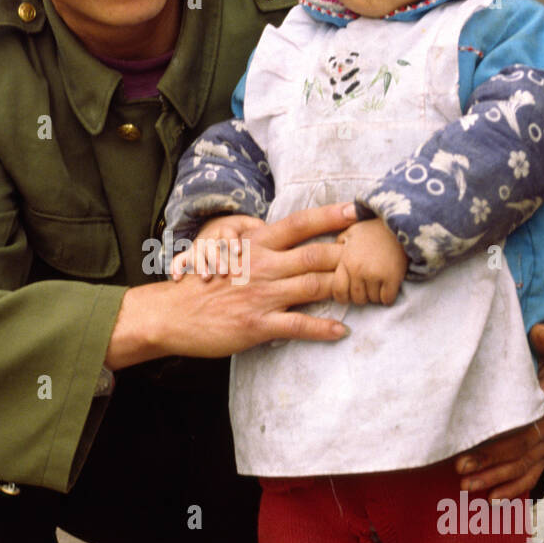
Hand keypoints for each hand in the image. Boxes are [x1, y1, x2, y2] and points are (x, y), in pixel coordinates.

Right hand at [106, 203, 357, 367]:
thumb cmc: (200, 285)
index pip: (300, 224)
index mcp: (256, 245)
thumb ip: (257, 250)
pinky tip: (341, 331)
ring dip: (343, 289)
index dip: (331, 216)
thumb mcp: (227, 256)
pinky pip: (299, 326)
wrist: (169, 314)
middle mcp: (263, 266)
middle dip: (348, 255)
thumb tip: (284, 246)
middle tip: (374, 256)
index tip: (357, 211)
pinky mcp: (258, 324)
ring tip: (365, 292)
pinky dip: (324, 329)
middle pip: (317, 254)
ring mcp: (262, 295)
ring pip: (314, 286)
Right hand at [170, 214, 262, 280]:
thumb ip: (265, 234)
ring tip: (205, 278)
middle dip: (216, 258)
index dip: (232, 241)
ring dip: (199, 265)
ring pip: (197, 254)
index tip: (238, 250)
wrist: (219, 231)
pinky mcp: (189, 256)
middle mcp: (212, 238)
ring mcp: (199, 247)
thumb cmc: (241, 235)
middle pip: (212, 246)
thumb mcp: (252, 229)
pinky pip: (179, 260)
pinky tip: (177, 279)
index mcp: (227, 231)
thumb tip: (281, 238)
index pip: (229, 234)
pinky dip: (177, 268)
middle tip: (223, 272)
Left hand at [330, 218, 407, 305]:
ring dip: (376, 295)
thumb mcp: (351, 232)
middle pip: (357, 298)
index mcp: (346, 261)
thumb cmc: (374, 229)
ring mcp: (375, 275)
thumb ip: (339, 244)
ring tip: (380, 284)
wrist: (400, 224)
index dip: (344, 296)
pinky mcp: (392, 279)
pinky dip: (388, 297)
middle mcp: (358, 270)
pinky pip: (387, 299)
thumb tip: (331, 253)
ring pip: (373, 300)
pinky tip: (389, 286)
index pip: (338, 291)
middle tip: (368, 287)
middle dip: (362, 296)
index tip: (351, 293)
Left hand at [454, 322, 543, 499]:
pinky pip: (530, 474)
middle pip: (520, 447)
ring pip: (522, 465)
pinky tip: (491, 499)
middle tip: (459, 467)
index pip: (530, 418)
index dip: (505, 431)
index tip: (477, 437)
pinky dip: (511, 488)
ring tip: (466, 486)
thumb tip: (539, 332)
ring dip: (494, 478)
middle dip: (489, 459)